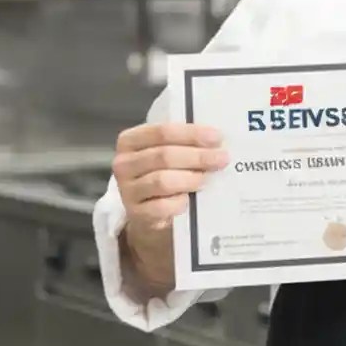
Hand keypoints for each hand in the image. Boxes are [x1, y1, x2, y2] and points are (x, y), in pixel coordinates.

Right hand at [113, 122, 228, 233]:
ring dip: (191, 179)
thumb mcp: (167, 152)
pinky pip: (161, 207)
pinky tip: (190, 200)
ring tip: (207, 178)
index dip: (191, 134)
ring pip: (162, 181)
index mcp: (130, 140)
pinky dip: (179, 203)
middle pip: (164, 156)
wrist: (149, 210)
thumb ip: (184, 143)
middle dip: (197, 157)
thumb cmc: (162, 173)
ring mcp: (128, 190)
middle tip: (221, 158)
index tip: (216, 137)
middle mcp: (124, 164)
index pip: (162, 132)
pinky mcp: (136, 214)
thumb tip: (217, 141)